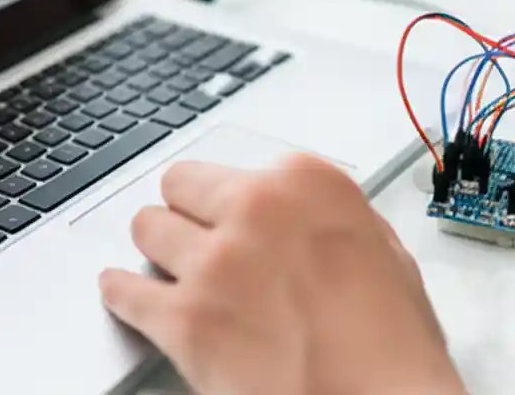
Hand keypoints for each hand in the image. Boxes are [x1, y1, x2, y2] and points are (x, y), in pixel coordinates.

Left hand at [98, 154, 463, 394]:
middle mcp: (256, 210)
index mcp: (308, 184)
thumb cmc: (393, 348)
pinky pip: (125, 292)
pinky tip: (121, 292)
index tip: (228, 210)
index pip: (237, 166)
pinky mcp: (186, 320)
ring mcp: (216, 264)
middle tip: (192, 232)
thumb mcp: (384, 253)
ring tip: (165, 263)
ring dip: (157, 248)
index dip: (233, 198)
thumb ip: (331, 220)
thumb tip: (306, 218)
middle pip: (180, 184)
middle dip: (185, 210)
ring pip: (146, 228)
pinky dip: (122, 295)